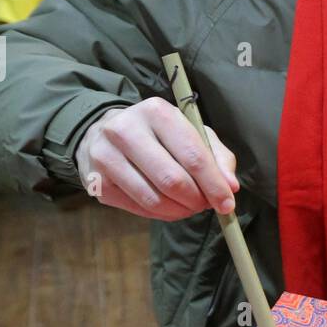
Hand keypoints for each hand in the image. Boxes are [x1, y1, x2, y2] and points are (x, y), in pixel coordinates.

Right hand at [76, 97, 239, 220]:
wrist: (104, 131)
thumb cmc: (158, 133)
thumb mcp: (191, 132)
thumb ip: (216, 156)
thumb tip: (230, 187)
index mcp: (156, 112)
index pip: (192, 155)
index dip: (213, 184)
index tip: (227, 204)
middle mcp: (126, 130)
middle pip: (172, 180)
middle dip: (196, 200)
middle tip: (205, 206)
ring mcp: (106, 156)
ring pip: (154, 199)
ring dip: (180, 211)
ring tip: (189, 207)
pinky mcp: (97, 181)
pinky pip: (137, 208)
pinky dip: (161, 214)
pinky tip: (169, 207)